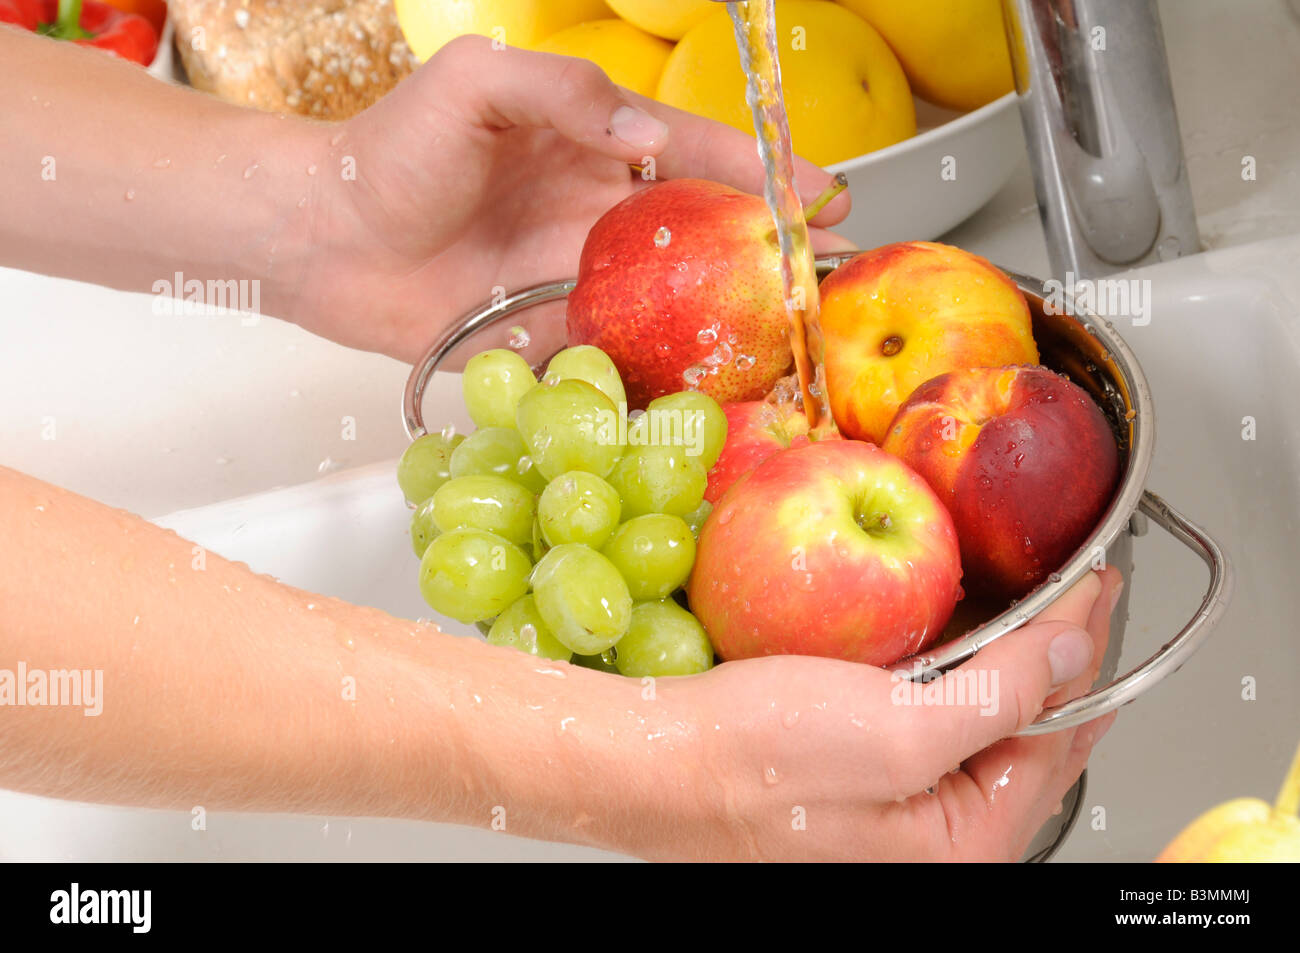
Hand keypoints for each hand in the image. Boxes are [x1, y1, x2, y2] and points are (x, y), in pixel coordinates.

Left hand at [291, 36, 852, 361]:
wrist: (326, 239)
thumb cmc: (391, 149)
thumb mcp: (477, 82)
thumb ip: (564, 89)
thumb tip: (648, 138)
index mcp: (598, 147)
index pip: (702, 157)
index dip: (767, 173)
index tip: (828, 195)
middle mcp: (603, 220)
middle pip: (707, 238)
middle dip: (771, 257)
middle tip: (832, 282)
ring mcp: (584, 285)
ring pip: (678, 305)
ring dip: (731, 323)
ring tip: (790, 345)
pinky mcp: (555, 344)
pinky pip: (624, 359)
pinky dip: (666, 374)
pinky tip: (710, 390)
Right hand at [650, 569, 1120, 860]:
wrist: (650, 762)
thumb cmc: (757, 760)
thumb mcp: (898, 729)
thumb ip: (1003, 697)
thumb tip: (1072, 656)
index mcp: (964, 847)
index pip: (1058, 735)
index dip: (1083, 650)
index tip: (1095, 584)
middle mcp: (939, 843)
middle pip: (1032, 744)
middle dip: (1062, 668)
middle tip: (1085, 599)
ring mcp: (900, 816)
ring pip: (986, 736)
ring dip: (1016, 673)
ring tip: (1044, 622)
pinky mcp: (862, 783)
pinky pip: (937, 732)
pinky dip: (962, 683)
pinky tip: (965, 653)